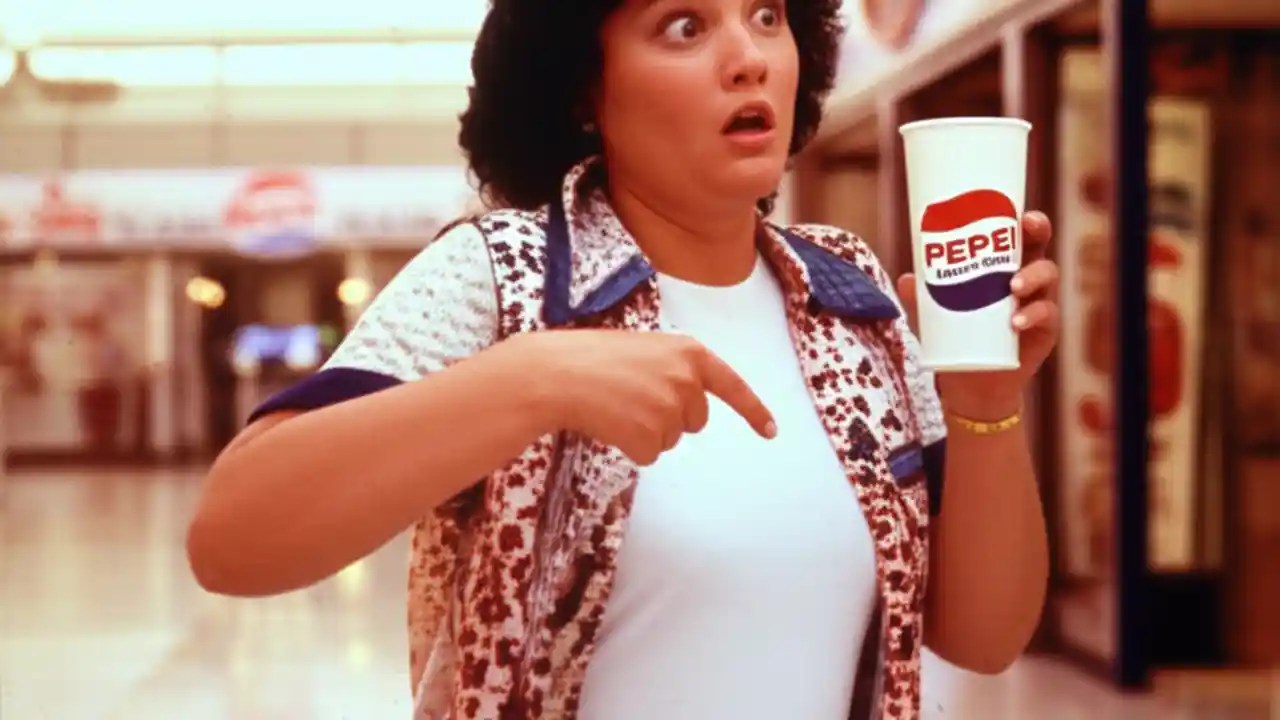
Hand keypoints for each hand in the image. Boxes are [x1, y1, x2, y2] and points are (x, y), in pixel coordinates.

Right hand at [517, 330, 776, 464]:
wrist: (556, 373)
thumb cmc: (592, 358)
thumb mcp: (645, 349)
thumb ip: (674, 369)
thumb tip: (688, 403)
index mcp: (689, 352)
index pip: (732, 385)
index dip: (753, 410)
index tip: (771, 431)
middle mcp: (687, 380)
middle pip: (696, 420)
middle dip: (669, 416)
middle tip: (631, 396)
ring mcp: (670, 409)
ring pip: (670, 439)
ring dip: (645, 430)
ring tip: (615, 405)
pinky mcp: (651, 436)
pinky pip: (650, 455)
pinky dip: (630, 446)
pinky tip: (610, 423)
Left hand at [896, 211, 1060, 419]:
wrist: (971, 384)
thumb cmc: (955, 338)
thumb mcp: (932, 316)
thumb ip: (920, 298)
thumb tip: (907, 279)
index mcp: (1001, 266)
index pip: (1017, 235)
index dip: (1022, 219)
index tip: (1018, 210)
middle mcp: (1026, 279)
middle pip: (1039, 247)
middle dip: (1037, 232)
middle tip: (1026, 229)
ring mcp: (1039, 303)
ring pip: (1047, 277)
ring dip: (1032, 277)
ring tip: (1012, 287)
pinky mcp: (1045, 331)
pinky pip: (1047, 316)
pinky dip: (1032, 315)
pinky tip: (1015, 321)